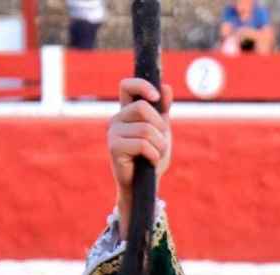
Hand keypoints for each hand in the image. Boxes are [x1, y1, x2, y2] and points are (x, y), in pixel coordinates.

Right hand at [108, 78, 173, 237]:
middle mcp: (117, 119)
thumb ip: (163, 110)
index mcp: (127, 112)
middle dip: (160, 127)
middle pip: (143, 108)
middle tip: (159, 142)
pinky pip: (143, 144)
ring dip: (159, 145)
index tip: (156, 96)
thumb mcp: (162, 131)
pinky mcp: (114, 147)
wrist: (146, 185)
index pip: (127, 86)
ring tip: (155, 154)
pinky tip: (149, 161)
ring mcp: (113, 133)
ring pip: (146, 129)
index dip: (142, 85)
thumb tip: (166, 87)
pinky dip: (154, 154)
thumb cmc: (152, 157)